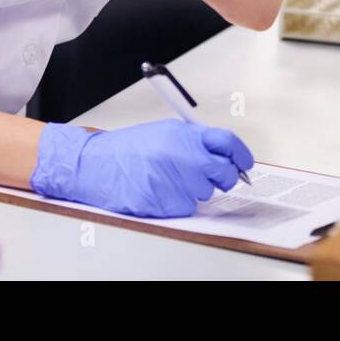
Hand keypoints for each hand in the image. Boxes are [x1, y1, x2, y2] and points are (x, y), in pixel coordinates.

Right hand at [29, 119, 254, 217]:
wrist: (94, 165)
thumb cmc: (128, 149)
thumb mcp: (164, 132)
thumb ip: (195, 140)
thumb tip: (224, 154)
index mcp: (184, 135)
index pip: (227, 142)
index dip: (241, 154)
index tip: (245, 163)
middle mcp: (181, 157)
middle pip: (224, 172)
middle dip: (221, 176)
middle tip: (209, 175)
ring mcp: (172, 182)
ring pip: (205, 193)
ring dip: (193, 189)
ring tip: (168, 178)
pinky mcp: (162, 204)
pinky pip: (186, 208)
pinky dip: (177, 203)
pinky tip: (159, 190)